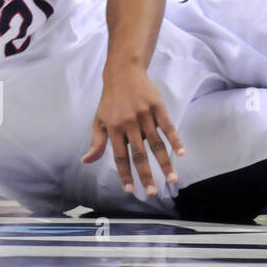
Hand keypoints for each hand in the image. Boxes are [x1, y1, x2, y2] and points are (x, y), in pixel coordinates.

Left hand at [82, 66, 183, 195]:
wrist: (123, 73)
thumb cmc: (110, 101)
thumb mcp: (99, 120)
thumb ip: (96, 142)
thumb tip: (86, 161)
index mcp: (113, 128)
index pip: (119, 155)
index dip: (124, 173)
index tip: (129, 190)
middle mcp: (128, 123)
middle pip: (139, 153)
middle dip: (145, 174)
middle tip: (151, 192)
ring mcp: (144, 115)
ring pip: (156, 143)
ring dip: (164, 162)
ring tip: (172, 179)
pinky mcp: (157, 107)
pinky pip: (167, 126)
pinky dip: (175, 140)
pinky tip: (181, 153)